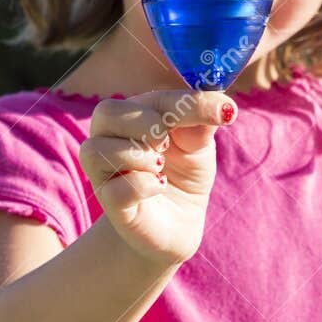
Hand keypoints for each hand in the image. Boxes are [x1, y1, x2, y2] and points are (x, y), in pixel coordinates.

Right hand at [78, 87, 237, 266]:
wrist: (179, 223)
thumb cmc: (184, 176)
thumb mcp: (200, 146)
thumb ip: (203, 123)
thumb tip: (222, 106)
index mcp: (134, 115)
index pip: (151, 98)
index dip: (186, 103)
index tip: (223, 112)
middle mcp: (110, 139)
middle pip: (107, 112)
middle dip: (147, 124)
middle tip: (168, 144)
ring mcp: (105, 173)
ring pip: (99, 149)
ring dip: (140, 155)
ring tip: (160, 166)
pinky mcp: (110, 203)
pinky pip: (118, 188)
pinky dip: (144, 185)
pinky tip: (159, 186)